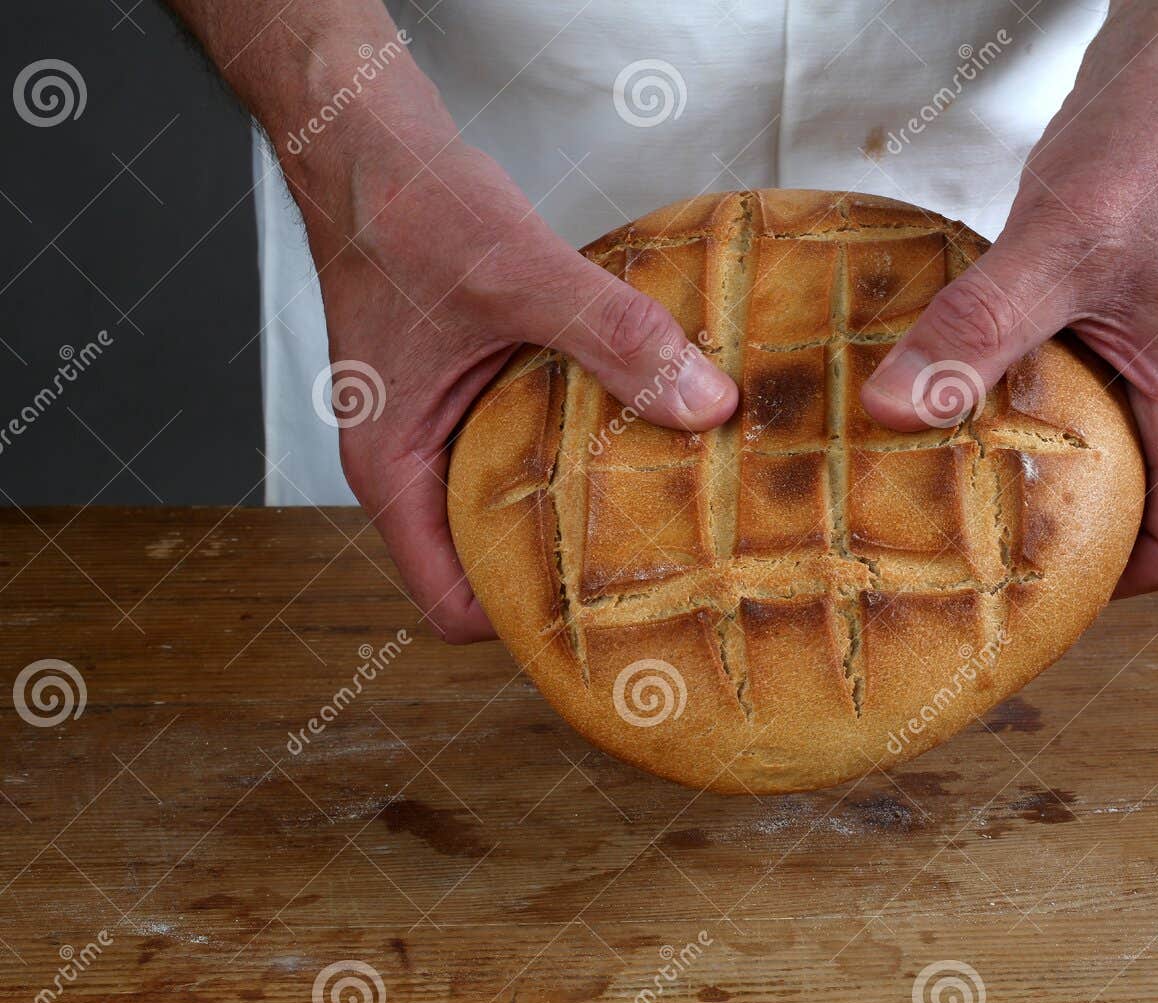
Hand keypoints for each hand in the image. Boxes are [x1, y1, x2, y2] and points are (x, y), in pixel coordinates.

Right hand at [289, 123, 737, 642]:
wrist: (369, 144)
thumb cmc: (409, 207)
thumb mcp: (522, 275)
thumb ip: (614, 339)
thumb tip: (709, 405)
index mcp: (396, 469)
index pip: (453, 605)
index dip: (527, 623)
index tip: (612, 617)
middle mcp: (412, 466)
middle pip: (490, 567)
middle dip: (570, 576)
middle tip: (664, 576)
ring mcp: (438, 432)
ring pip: (510, 508)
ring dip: (578, 511)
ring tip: (666, 517)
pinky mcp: (467, 395)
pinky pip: (522, 450)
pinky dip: (573, 452)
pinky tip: (641, 433)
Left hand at [861, 0, 1157, 597]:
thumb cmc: (1156, 146)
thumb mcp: (1060, 248)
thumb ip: (979, 332)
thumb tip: (897, 407)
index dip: (1108, 590)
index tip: (1027, 602)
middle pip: (1121, 514)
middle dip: (1046, 544)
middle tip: (956, 560)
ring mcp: (1135, 359)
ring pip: (1082, 455)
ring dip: (1016, 475)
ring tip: (933, 497)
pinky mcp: (1095, 321)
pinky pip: (1051, 392)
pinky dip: (1000, 407)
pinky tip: (935, 400)